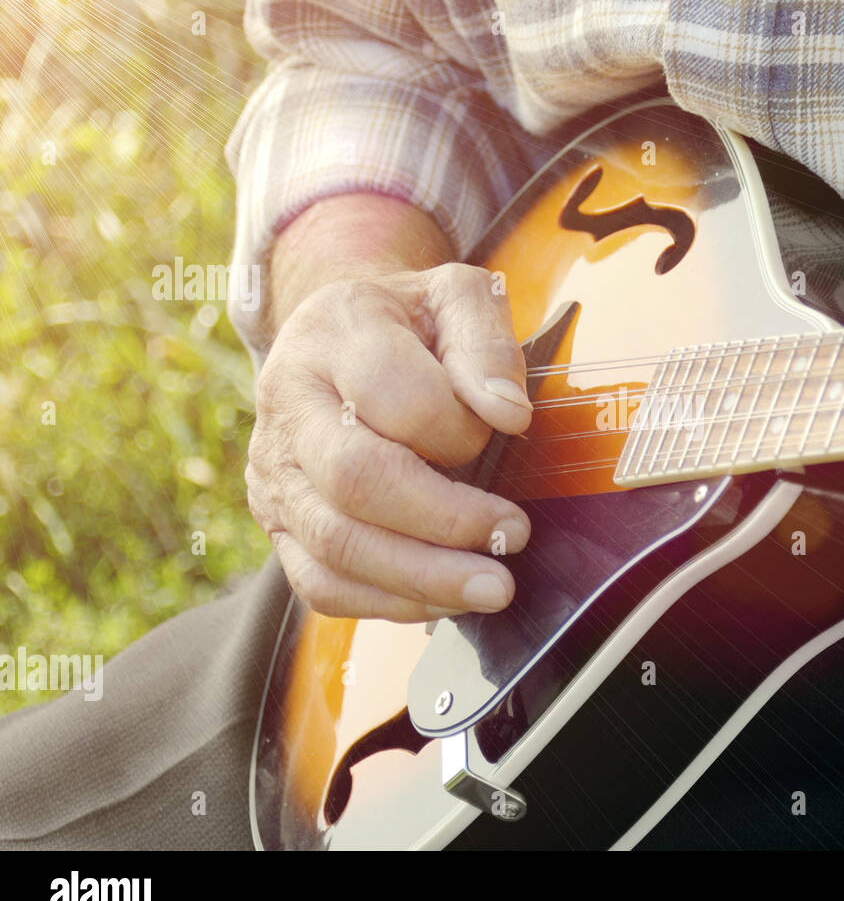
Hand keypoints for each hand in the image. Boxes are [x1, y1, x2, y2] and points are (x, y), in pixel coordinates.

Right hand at [246, 264, 533, 621]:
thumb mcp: (457, 297)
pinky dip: (386, 603)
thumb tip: (506, 412)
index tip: (510, 432)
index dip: (459, 427)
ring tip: (491, 588)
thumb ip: (486, 342)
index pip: (395, 394)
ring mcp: (274, 468)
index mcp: (334, 333)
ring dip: (422, 577)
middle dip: (444, 521)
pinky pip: (319, 583)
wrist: (340, 336)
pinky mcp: (278, 521)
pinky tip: (443, 601)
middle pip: (356, 478)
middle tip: (512, 538)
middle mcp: (289, 402)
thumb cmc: (411, 323)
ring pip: (335, 544)